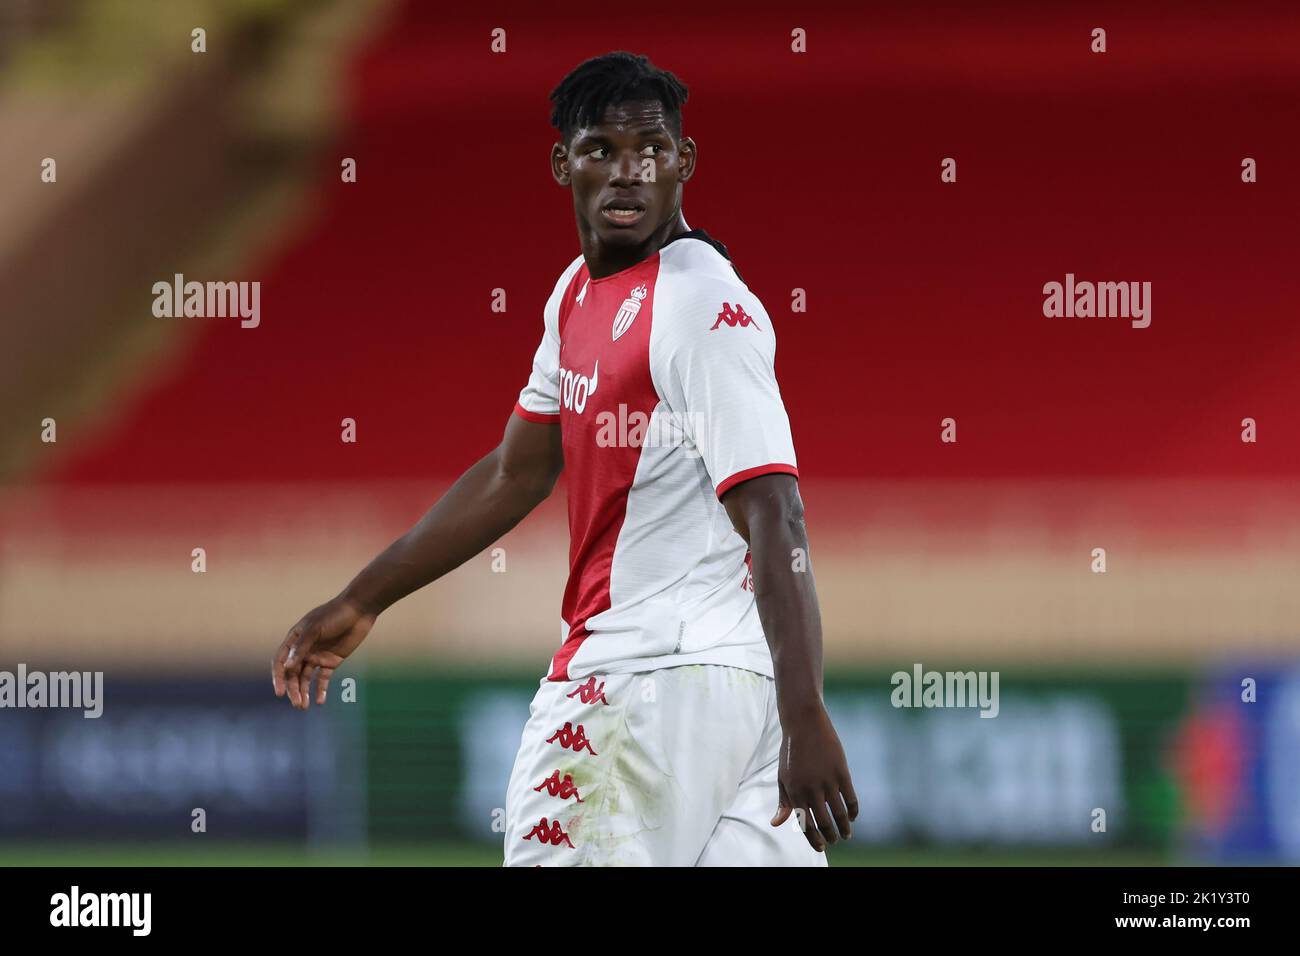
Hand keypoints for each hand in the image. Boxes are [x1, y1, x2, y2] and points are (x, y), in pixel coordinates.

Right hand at [272, 596, 374, 709]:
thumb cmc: (334, 615)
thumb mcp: (315, 629)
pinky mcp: (332, 661)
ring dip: (304, 692)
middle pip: (293, 674)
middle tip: (297, 704)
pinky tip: (320, 701)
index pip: (280, 662)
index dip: (278, 677)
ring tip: (304, 706)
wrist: (359, 610)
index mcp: (295, 639)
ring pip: (306, 678)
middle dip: (293, 689)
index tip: (280, 692)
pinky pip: (323, 679)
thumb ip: (301, 648)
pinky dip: (320, 690)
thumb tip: (287, 667)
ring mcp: (317, 656)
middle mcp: (304, 650)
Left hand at [771, 701, 857, 850]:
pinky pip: (851, 798)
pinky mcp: (842, 772)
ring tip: (845, 835)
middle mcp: (811, 789)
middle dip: (829, 836)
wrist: (804, 723)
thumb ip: (783, 802)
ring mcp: (828, 781)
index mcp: (795, 792)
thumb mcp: (783, 777)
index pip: (806, 824)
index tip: (820, 847)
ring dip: (843, 828)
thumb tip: (777, 824)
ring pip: (840, 814)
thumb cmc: (791, 752)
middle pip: (824, 822)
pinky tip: (853, 817)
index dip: (814, 839)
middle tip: (833, 841)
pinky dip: (853, 811)